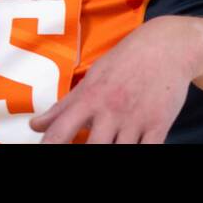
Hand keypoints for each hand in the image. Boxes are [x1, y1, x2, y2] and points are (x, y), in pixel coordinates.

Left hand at [28, 15, 202, 142]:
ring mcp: (135, 119)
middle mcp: (110, 110)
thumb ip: (64, 106)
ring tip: (110, 145)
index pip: (60, 132)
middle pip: (92, 149)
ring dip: (113, 155)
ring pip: (119, 154)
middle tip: (88, 147)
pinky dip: (138, 154)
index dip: (49, 149)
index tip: (45, 155)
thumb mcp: (92, 77)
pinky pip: (147, 152)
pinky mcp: (158, 125)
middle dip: (85, 156)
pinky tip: (131, 148)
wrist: (168, 46)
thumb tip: (34, 126)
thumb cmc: (125, 60)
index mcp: (89, 98)